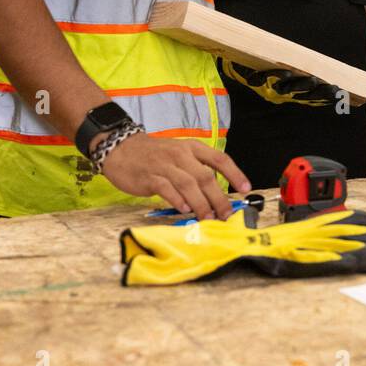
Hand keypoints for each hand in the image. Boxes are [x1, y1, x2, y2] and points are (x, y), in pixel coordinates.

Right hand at [101, 133, 250, 220]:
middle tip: (226, 214)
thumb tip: (216, 195)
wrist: (121, 148)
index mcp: (192, 148)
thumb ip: (197, 171)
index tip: (245, 188)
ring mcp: (165, 165)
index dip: (235, 174)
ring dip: (201, 203)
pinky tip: (184, 210)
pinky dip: (177, 200)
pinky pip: (167, 189)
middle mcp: (181, 155)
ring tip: (208, 218)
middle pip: (206, 177)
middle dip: (219, 198)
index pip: (219, 159)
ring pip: (189, 185)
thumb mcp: (179, 155)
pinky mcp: (150, 177)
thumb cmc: (155, 155)